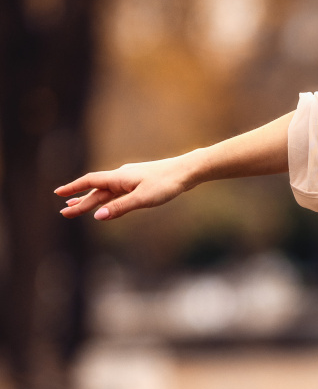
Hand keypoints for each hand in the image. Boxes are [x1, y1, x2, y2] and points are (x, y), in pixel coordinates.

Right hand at [55, 154, 196, 222]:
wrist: (187, 171)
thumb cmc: (166, 184)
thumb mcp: (142, 199)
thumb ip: (120, 208)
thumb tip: (98, 216)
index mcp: (119, 177)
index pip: (90, 182)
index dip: (74, 188)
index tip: (59, 194)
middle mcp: (122, 177)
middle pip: (96, 191)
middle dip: (80, 202)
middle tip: (64, 213)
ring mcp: (130, 179)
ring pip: (107, 192)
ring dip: (92, 201)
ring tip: (77, 208)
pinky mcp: (140, 183)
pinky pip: (118, 193)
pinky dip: (108, 199)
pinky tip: (105, 203)